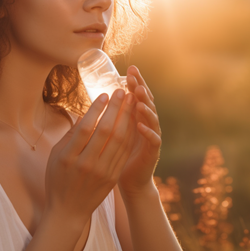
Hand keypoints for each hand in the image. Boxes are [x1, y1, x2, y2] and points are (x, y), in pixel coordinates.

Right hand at [44, 89, 136, 227]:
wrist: (69, 210)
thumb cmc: (58, 179)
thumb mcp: (56, 157)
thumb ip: (69, 136)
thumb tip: (84, 115)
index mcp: (69, 157)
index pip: (86, 128)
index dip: (97, 110)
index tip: (105, 95)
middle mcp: (87, 164)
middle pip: (105, 131)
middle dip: (116, 109)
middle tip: (122, 91)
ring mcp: (102, 172)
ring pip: (119, 141)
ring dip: (127, 119)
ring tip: (131, 102)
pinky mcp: (113, 177)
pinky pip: (124, 152)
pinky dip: (130, 135)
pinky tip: (133, 121)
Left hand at [117, 65, 161, 198]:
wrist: (130, 181)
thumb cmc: (118, 155)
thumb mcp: (113, 132)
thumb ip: (110, 118)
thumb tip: (96, 100)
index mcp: (137, 118)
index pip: (138, 97)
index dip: (135, 83)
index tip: (129, 69)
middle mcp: (147, 125)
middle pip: (147, 102)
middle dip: (141, 87)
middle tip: (135, 76)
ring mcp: (152, 138)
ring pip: (152, 118)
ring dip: (145, 105)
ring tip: (138, 94)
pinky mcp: (153, 153)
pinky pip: (153, 140)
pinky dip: (147, 132)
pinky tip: (140, 124)